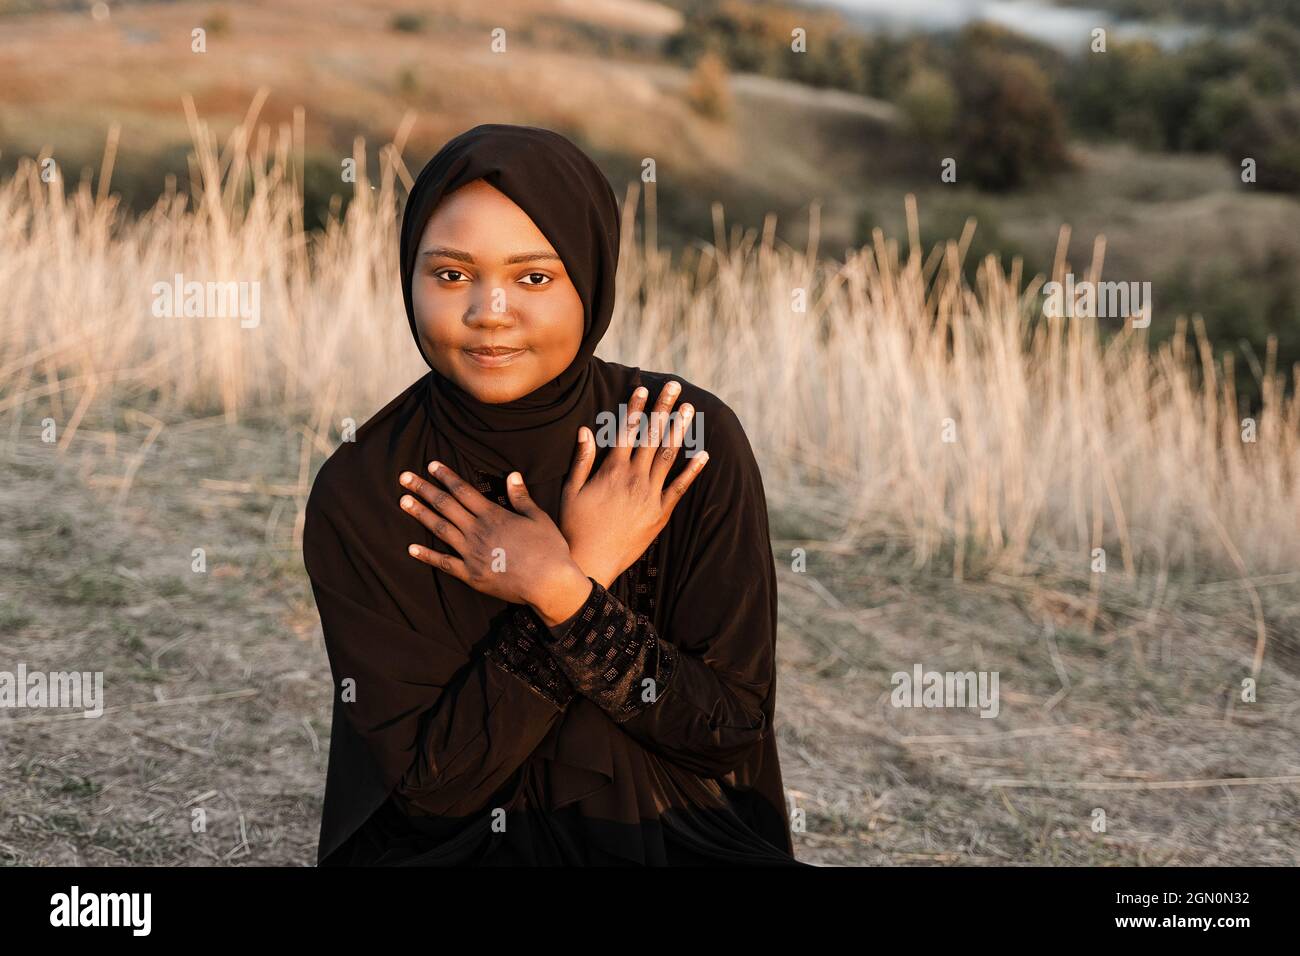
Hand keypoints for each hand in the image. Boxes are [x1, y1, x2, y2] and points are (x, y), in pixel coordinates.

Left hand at [398, 462, 591, 623]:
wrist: (549, 583)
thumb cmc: (549, 549)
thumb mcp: (538, 518)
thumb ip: (521, 497)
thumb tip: (512, 475)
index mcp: (493, 515)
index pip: (463, 491)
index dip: (446, 476)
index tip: (431, 466)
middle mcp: (477, 531)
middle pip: (445, 506)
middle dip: (424, 490)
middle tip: (403, 478)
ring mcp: (471, 554)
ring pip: (440, 529)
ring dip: (420, 514)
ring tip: (403, 501)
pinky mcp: (471, 575)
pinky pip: (444, 563)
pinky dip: (427, 555)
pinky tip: (411, 548)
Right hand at [560, 380, 709, 587]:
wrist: (591, 561)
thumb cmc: (575, 526)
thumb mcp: (571, 490)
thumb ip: (582, 460)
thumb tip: (585, 430)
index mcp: (611, 470)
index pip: (626, 430)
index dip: (636, 407)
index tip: (643, 388)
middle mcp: (634, 478)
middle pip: (651, 436)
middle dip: (663, 408)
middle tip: (675, 387)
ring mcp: (650, 495)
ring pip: (668, 455)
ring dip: (679, 430)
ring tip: (690, 409)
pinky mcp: (660, 513)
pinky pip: (680, 488)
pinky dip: (693, 470)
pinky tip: (704, 454)